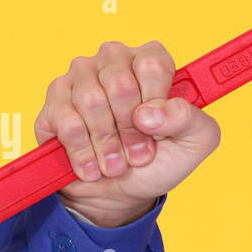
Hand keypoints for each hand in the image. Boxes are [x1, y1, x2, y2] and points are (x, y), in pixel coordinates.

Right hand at [36, 40, 221, 226]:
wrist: (122, 192)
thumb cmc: (160, 159)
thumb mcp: (196, 142)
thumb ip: (190, 119)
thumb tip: (151, 112)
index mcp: (151, 61)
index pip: (153, 64)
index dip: (155, 104)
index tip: (156, 130)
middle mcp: (114, 59)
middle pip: (121, 85)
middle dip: (131, 131)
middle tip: (138, 154)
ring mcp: (81, 76)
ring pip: (92, 102)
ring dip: (107, 144)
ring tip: (116, 164)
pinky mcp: (55, 100)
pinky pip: (68, 122)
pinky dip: (83, 153)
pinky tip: (93, 167)